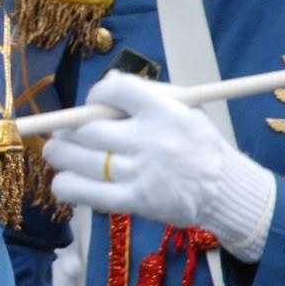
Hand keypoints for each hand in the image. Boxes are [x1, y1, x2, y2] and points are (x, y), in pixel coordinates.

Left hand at [42, 71, 275, 261]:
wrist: (226, 191)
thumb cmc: (199, 144)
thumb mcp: (186, 107)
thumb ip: (147, 92)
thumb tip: (107, 83)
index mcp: (164, 111)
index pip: (114, 90)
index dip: (94, 94)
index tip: (91, 104)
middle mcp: (150, 140)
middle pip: (85, 128)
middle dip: (66, 129)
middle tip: (63, 132)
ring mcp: (140, 173)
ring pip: (77, 159)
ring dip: (58, 154)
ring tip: (58, 153)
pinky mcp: (134, 202)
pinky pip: (82, 192)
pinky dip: (65, 185)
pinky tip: (66, 180)